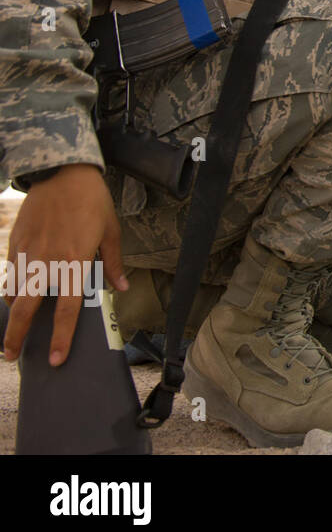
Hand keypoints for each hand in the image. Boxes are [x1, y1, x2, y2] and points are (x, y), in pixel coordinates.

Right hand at [3, 165, 127, 365]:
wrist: (63, 173)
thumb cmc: (93, 203)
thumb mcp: (111, 232)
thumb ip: (112, 264)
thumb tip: (120, 289)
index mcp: (75, 262)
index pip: (67, 308)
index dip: (60, 336)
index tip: (54, 358)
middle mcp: (48, 261)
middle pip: (25, 308)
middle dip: (14, 336)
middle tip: (10, 357)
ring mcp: (27, 253)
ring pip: (12, 291)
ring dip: (11, 313)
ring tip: (11, 331)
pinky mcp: (15, 243)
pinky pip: (9, 273)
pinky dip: (10, 288)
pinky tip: (13, 297)